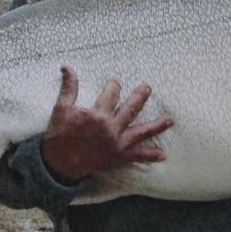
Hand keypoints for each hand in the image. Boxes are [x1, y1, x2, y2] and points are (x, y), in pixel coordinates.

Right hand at [41, 66, 172, 180]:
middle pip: (131, 108)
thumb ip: (69, 87)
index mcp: (98, 115)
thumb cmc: (59, 136)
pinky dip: (150, 155)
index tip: (116, 82)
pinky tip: (163, 154)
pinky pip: (137, 156)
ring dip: (157, 125)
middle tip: (147, 87)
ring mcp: (117, 143)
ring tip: (170, 120)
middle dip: (140, 96)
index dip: (114, 86)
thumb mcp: (62, 108)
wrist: (59, 164)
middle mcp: (111, 128)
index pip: (111, 94)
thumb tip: (68, 67)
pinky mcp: (118, 157)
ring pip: (141, 132)